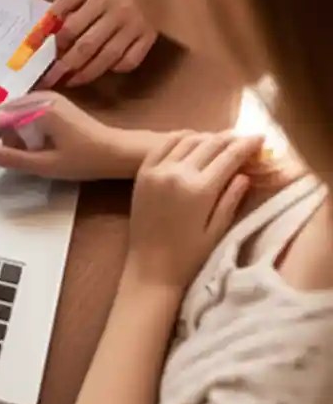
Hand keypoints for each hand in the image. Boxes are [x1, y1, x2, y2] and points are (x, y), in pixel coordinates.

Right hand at [0, 93, 164, 179]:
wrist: (117, 151)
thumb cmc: (85, 160)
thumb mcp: (46, 165)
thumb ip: (12, 159)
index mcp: (39, 110)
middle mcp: (40, 97)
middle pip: (0, 112)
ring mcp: (46, 97)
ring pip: (10, 113)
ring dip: (4, 133)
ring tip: (13, 154)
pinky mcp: (50, 102)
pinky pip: (22, 112)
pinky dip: (16, 129)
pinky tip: (24, 145)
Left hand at [40, 0, 157, 87]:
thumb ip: (64, 6)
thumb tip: (43, 32)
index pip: (70, 27)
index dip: (54, 46)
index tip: (42, 58)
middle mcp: (116, 12)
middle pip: (86, 46)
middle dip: (65, 66)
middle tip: (49, 80)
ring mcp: (135, 25)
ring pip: (107, 57)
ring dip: (86, 73)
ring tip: (71, 81)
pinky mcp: (151, 35)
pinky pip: (132, 59)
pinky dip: (117, 68)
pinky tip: (106, 69)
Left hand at [126, 133, 261, 290]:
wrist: (149, 266)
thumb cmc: (188, 255)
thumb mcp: (218, 229)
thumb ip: (231, 198)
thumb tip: (245, 173)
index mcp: (200, 189)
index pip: (230, 156)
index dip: (248, 144)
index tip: (261, 139)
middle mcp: (177, 173)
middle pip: (210, 144)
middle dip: (230, 138)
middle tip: (244, 139)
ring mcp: (157, 170)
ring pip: (187, 140)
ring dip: (207, 136)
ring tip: (221, 141)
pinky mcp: (142, 173)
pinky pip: (163, 145)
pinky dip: (180, 138)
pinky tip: (192, 139)